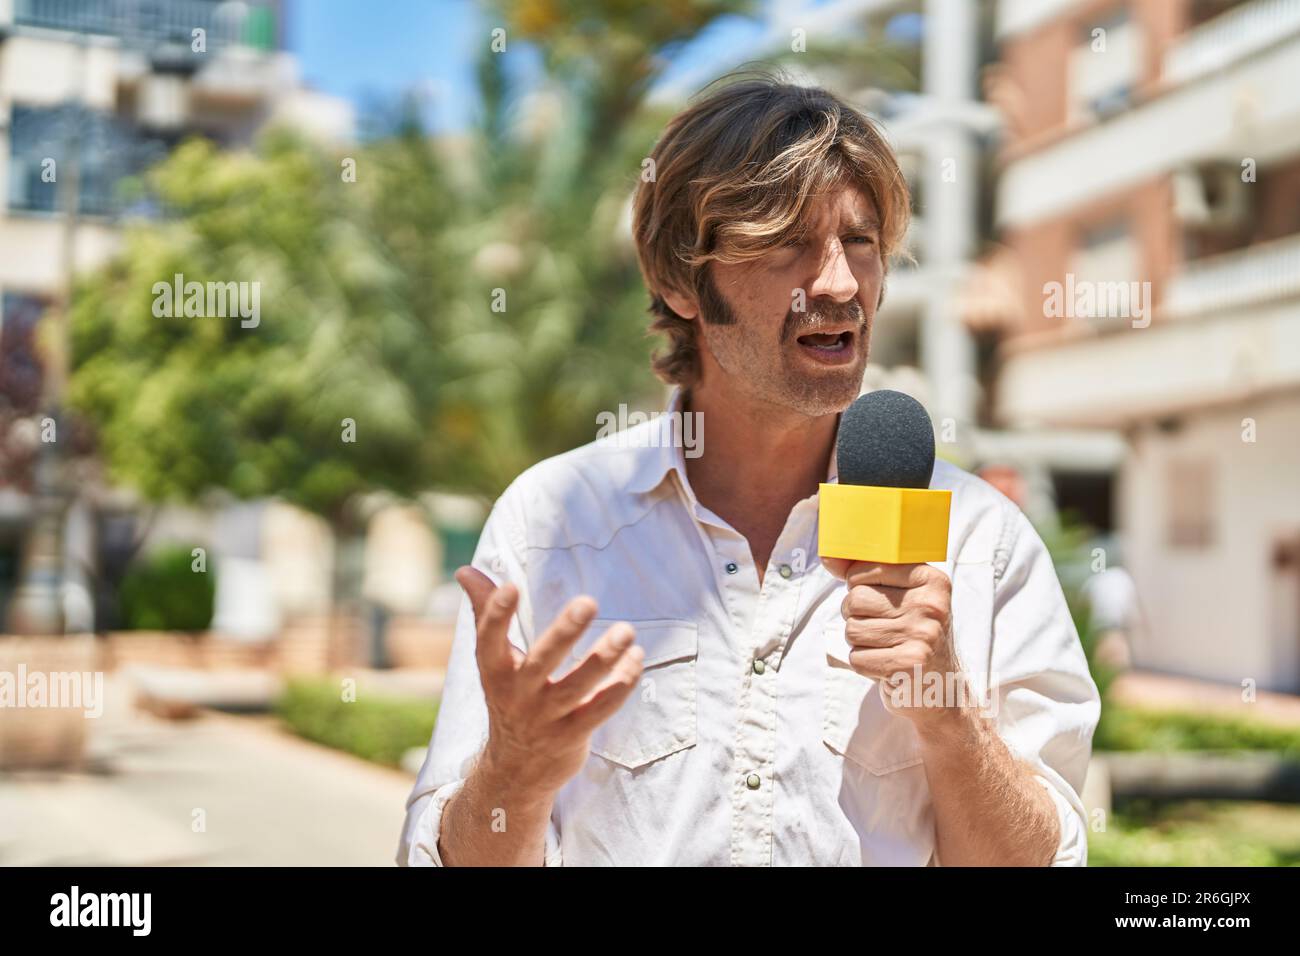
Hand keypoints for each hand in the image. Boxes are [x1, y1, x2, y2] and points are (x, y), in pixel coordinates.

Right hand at [455, 566, 644, 794]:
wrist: (514, 769)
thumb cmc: (508, 697)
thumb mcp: (492, 660)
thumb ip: (484, 611)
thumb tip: (464, 569)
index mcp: (494, 671)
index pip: (490, 639)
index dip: (497, 614)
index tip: (510, 586)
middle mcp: (518, 695)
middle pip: (542, 661)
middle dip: (565, 632)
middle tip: (588, 602)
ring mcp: (545, 718)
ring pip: (577, 686)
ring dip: (604, 658)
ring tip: (626, 631)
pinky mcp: (572, 736)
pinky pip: (599, 710)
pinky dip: (620, 685)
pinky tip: (635, 659)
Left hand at [822, 558, 957, 725]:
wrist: (943, 690)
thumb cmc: (913, 635)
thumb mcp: (902, 597)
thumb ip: (864, 573)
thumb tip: (829, 558)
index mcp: (931, 580)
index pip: (862, 570)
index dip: (858, 588)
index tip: (882, 602)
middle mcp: (930, 605)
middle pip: (855, 599)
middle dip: (857, 617)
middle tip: (883, 629)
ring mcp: (922, 636)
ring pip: (852, 629)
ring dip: (861, 643)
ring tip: (887, 648)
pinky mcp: (908, 665)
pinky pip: (857, 658)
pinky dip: (865, 665)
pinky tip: (887, 665)